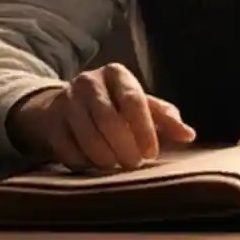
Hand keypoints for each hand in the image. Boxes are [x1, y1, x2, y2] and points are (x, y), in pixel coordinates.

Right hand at [8, 63, 196, 171]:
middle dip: (124, 148)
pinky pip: (67, 150)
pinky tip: (93, 165)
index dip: (143, 129)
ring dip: (105, 159)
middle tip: (134, 164)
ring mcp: (66, 101)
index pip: (132, 100)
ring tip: (116, 166)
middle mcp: (88, 82)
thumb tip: (188, 135)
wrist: (69, 105)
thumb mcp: (142, 106)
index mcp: (116, 73)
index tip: (151, 153)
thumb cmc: (116, 106)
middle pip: (108, 120)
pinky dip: (83, 163)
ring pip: (87, 137)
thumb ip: (165, 118)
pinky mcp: (51, 123)